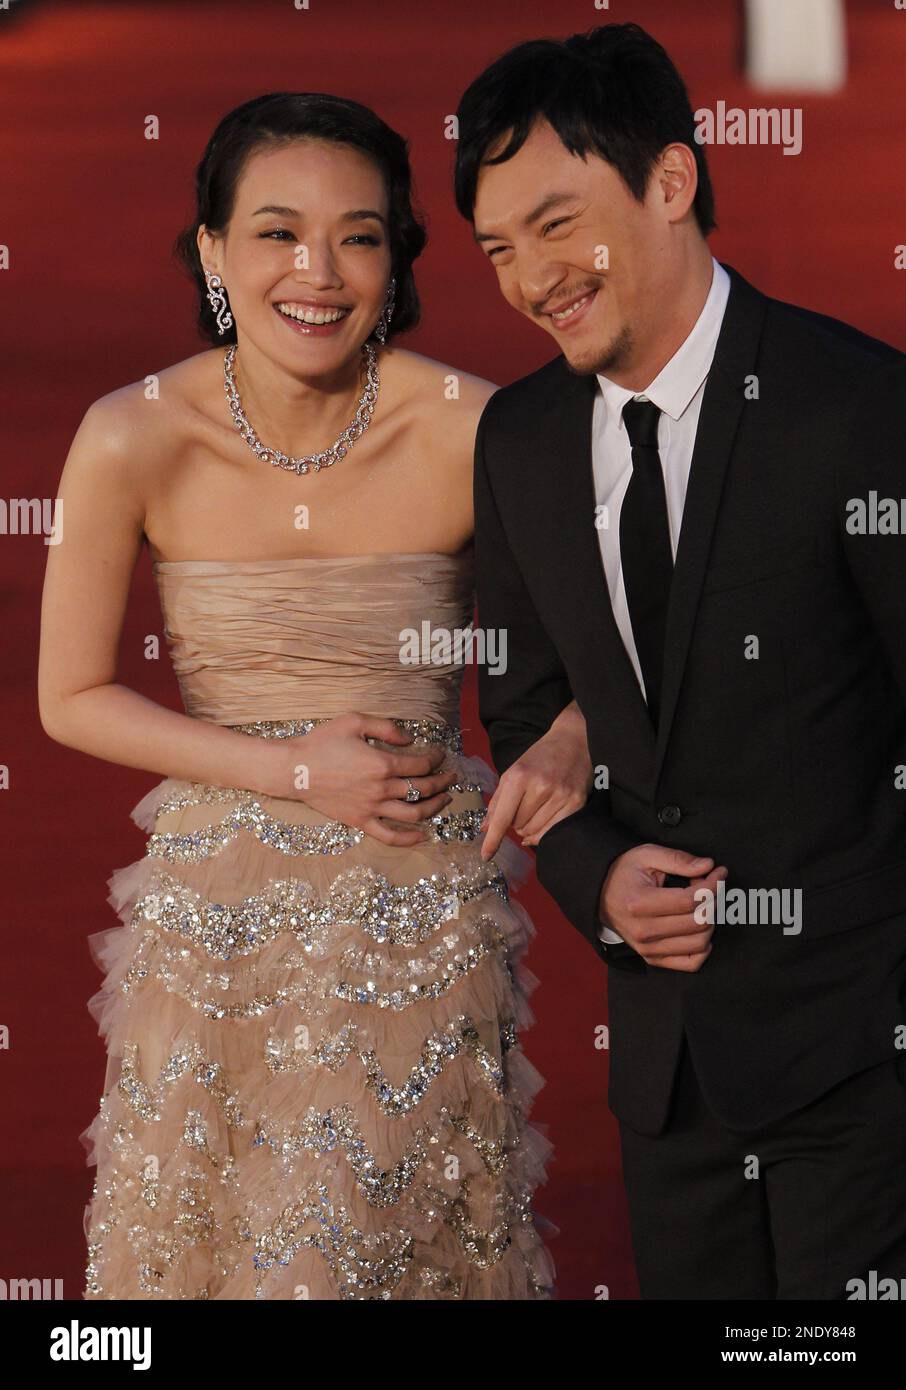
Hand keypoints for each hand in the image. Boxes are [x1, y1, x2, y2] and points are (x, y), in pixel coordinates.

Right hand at [262, 712, 457, 845]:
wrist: (294, 769)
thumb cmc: (322, 742)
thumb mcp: (354, 721)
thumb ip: (386, 728)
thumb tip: (410, 739)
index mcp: (382, 764)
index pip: (421, 764)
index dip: (436, 759)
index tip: (440, 755)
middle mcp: (381, 789)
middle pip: (423, 788)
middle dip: (442, 782)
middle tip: (450, 777)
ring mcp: (372, 808)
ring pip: (414, 813)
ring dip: (435, 807)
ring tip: (444, 800)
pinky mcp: (361, 822)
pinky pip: (390, 836)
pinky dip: (409, 838)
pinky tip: (423, 835)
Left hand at [479, 701, 592, 859]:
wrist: (574, 741)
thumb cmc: (540, 757)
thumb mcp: (513, 771)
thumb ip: (498, 801)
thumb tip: (486, 828)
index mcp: (519, 776)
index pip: (502, 817)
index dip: (493, 839)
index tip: (486, 855)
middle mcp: (540, 786)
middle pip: (518, 826)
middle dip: (515, 823)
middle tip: (522, 808)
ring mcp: (560, 795)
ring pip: (534, 831)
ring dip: (529, 828)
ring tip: (533, 812)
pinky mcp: (576, 802)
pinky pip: (553, 831)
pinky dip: (542, 834)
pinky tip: (540, 827)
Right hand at [599, 845, 728, 971]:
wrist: (601, 897)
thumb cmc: (625, 873)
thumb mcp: (647, 855)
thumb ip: (678, 859)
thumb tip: (708, 866)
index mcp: (639, 903)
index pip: (690, 901)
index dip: (712, 886)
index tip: (719, 872)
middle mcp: (643, 931)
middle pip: (698, 922)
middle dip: (712, 900)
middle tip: (708, 885)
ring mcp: (647, 949)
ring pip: (699, 943)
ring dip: (710, 921)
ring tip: (701, 905)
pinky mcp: (652, 958)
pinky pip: (690, 963)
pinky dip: (703, 948)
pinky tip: (699, 929)